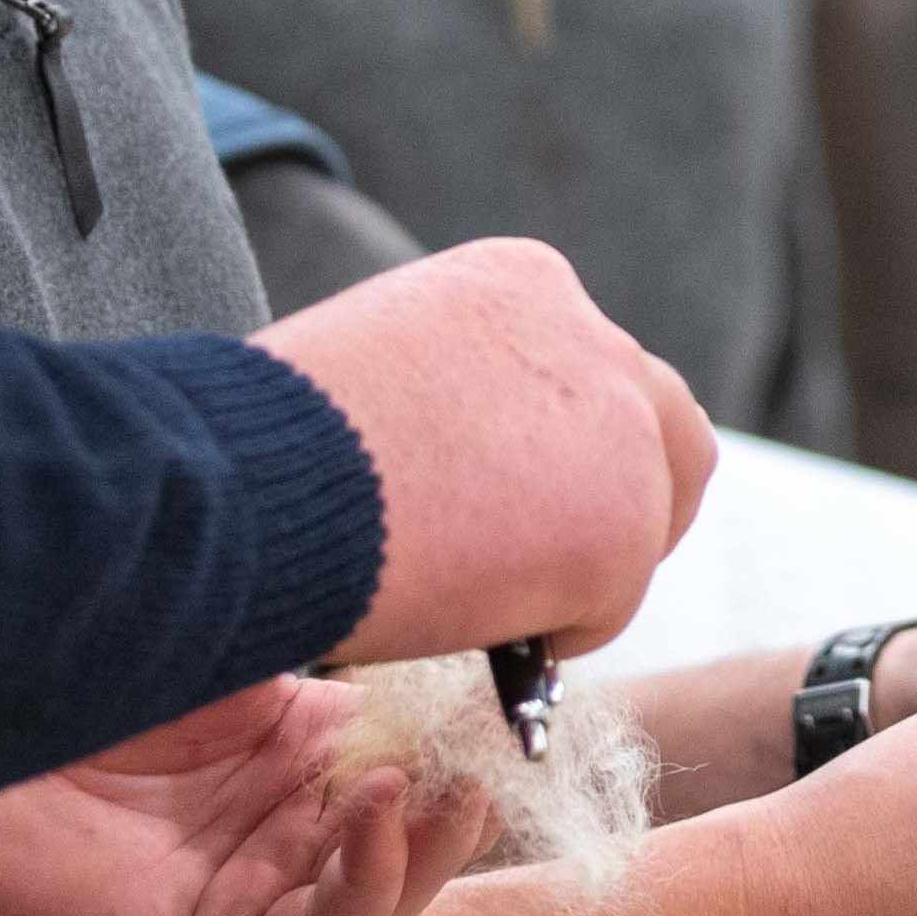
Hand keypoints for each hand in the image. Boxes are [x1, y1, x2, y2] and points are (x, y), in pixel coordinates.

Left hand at [0, 677, 487, 915]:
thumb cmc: (59, 693)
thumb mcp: (214, 649)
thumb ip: (310, 647)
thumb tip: (430, 603)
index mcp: (295, 764)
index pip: (413, 752)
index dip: (463, 728)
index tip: (506, 682)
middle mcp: (284, 843)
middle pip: (415, 834)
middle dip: (461, 792)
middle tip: (489, 743)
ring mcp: (251, 912)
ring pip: (383, 903)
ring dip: (427, 846)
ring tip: (434, 783)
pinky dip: (363, 892)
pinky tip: (374, 819)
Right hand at [262, 239, 714, 663]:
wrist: (253, 482)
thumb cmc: (272, 442)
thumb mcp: (378, 375)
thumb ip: (449, 401)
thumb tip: (457, 472)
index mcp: (524, 283)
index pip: (590, 369)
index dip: (565, 447)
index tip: (525, 498)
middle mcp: (591, 337)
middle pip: (663, 429)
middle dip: (626, 499)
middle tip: (566, 567)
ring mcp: (619, 432)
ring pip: (649, 517)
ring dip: (594, 567)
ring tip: (509, 611)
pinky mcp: (620, 529)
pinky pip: (606, 605)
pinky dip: (554, 632)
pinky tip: (475, 626)